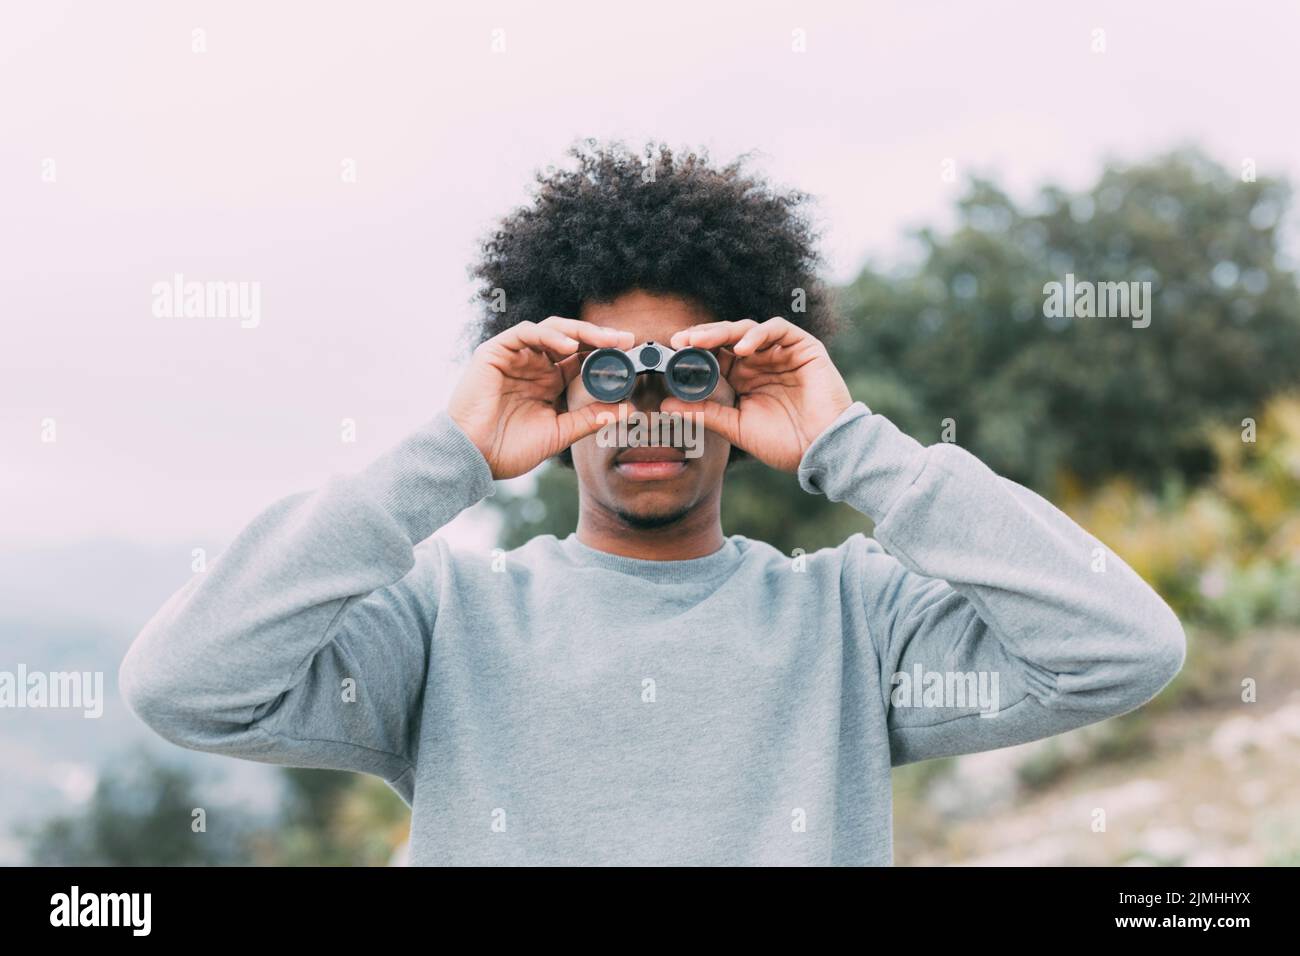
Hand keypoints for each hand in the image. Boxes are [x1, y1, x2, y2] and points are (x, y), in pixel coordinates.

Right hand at [448, 317, 634, 478]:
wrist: (473, 458)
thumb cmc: (509, 449)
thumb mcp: (559, 433)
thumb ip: (588, 419)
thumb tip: (626, 410)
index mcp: (549, 383)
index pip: (582, 359)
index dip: (606, 354)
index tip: (632, 356)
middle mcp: (534, 365)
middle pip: (572, 340)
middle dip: (600, 337)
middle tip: (626, 339)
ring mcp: (515, 356)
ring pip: (552, 330)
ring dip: (580, 331)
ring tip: (605, 340)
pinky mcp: (496, 352)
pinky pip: (526, 333)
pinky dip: (549, 335)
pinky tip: (569, 346)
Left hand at [661, 317, 852, 472]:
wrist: (822, 451)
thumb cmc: (783, 443)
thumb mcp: (737, 427)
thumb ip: (706, 413)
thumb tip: (665, 406)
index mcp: (743, 378)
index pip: (714, 355)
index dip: (693, 351)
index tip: (671, 353)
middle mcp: (760, 361)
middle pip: (727, 338)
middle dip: (702, 337)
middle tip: (680, 341)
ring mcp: (781, 353)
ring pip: (748, 329)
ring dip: (723, 332)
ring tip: (701, 341)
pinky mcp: (803, 348)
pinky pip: (778, 329)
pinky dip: (758, 334)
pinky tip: (742, 349)